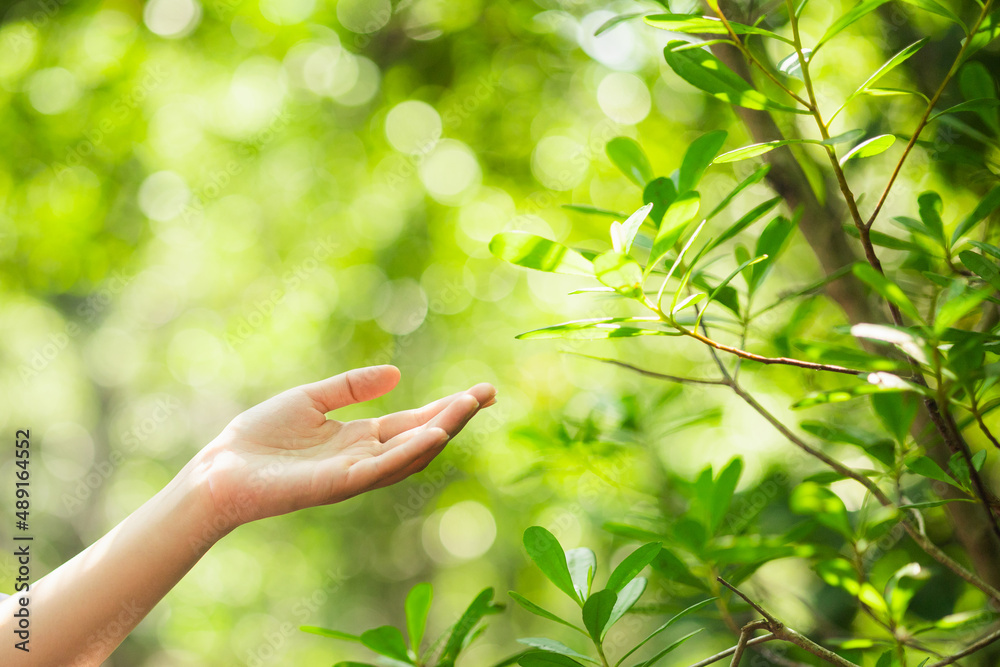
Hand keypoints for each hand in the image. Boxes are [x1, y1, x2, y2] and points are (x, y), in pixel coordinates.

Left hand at [193, 365, 495, 528]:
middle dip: (455, 417)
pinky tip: (432, 434)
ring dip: (441, 431)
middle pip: (421, 438)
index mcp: (359, 439)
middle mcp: (364, 459)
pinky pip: (380, 469)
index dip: (445, 407)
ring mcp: (353, 474)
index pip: (414, 423)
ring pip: (408, 455)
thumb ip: (351, 387)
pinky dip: (408, 453)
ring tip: (468, 407)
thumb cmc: (259, 438)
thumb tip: (397, 374)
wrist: (220, 469)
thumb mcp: (310, 399)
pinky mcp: (336, 485)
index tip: (478, 390)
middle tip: (488, 393)